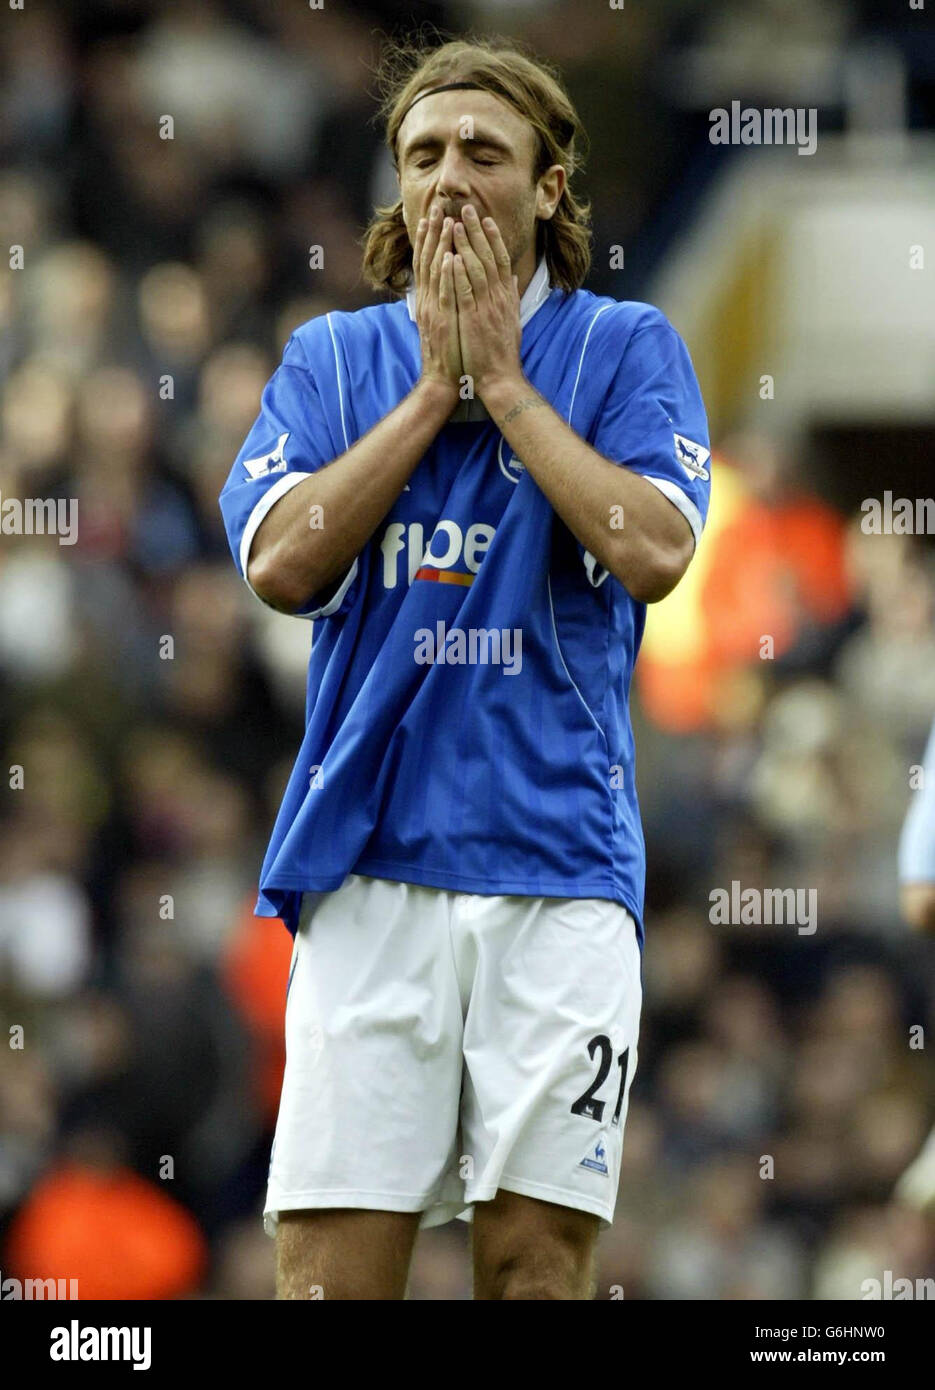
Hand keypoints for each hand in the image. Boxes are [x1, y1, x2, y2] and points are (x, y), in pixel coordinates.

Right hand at [413, 209, 462, 399]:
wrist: (445, 381)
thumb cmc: (451, 353)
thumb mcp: (449, 322)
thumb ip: (452, 300)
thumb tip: (458, 282)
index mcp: (429, 300)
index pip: (427, 262)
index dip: (429, 238)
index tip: (433, 216)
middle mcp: (428, 301)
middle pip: (428, 260)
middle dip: (432, 233)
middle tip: (436, 207)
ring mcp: (434, 311)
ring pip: (436, 272)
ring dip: (440, 246)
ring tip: (445, 222)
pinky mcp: (444, 322)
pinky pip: (446, 294)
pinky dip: (447, 275)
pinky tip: (450, 257)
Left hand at [451, 206, 522, 397]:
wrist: (499, 378)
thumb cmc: (502, 353)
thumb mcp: (511, 321)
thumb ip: (510, 299)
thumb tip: (513, 280)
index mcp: (507, 298)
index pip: (501, 260)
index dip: (494, 238)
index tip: (486, 219)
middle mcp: (499, 298)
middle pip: (488, 257)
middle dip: (477, 232)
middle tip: (466, 209)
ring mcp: (487, 308)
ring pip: (476, 268)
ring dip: (465, 245)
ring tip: (453, 223)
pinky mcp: (473, 319)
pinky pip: (465, 291)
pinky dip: (458, 272)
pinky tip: (450, 256)